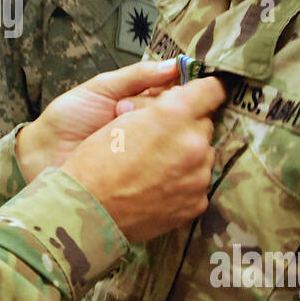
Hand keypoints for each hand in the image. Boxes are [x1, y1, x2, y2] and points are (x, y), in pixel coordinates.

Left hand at [17, 59, 180, 180]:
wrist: (44, 154)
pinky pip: (164, 161)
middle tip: (121, 109)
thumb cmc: (68, 118)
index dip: (178, 89)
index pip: (178, 92)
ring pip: (172, 134)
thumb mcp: (101, 88)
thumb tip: (175, 65)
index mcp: (145, 102)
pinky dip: (148, 150)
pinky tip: (127, 145)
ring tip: (115, 123)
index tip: (171, 88)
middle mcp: (152, 128)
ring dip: (144, 125)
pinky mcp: (147, 174)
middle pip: (179, 112)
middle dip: (152, 105)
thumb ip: (137, 75)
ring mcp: (151, 153)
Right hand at [62, 76, 224, 242]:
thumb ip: (158, 105)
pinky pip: (197, 182)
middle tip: (157, 136)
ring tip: (154, 165)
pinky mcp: (197, 202)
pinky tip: (157, 184)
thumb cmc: (96, 162)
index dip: (203, 89)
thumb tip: (177, 99)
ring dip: (186, 154)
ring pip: (203, 154)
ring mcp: (198, 176)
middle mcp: (193, 143)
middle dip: (185, 126)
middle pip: (204, 124)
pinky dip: (183, 181)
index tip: (199, 93)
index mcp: (174, 114)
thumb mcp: (122, 118)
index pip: (211, 90)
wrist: (89, 210)